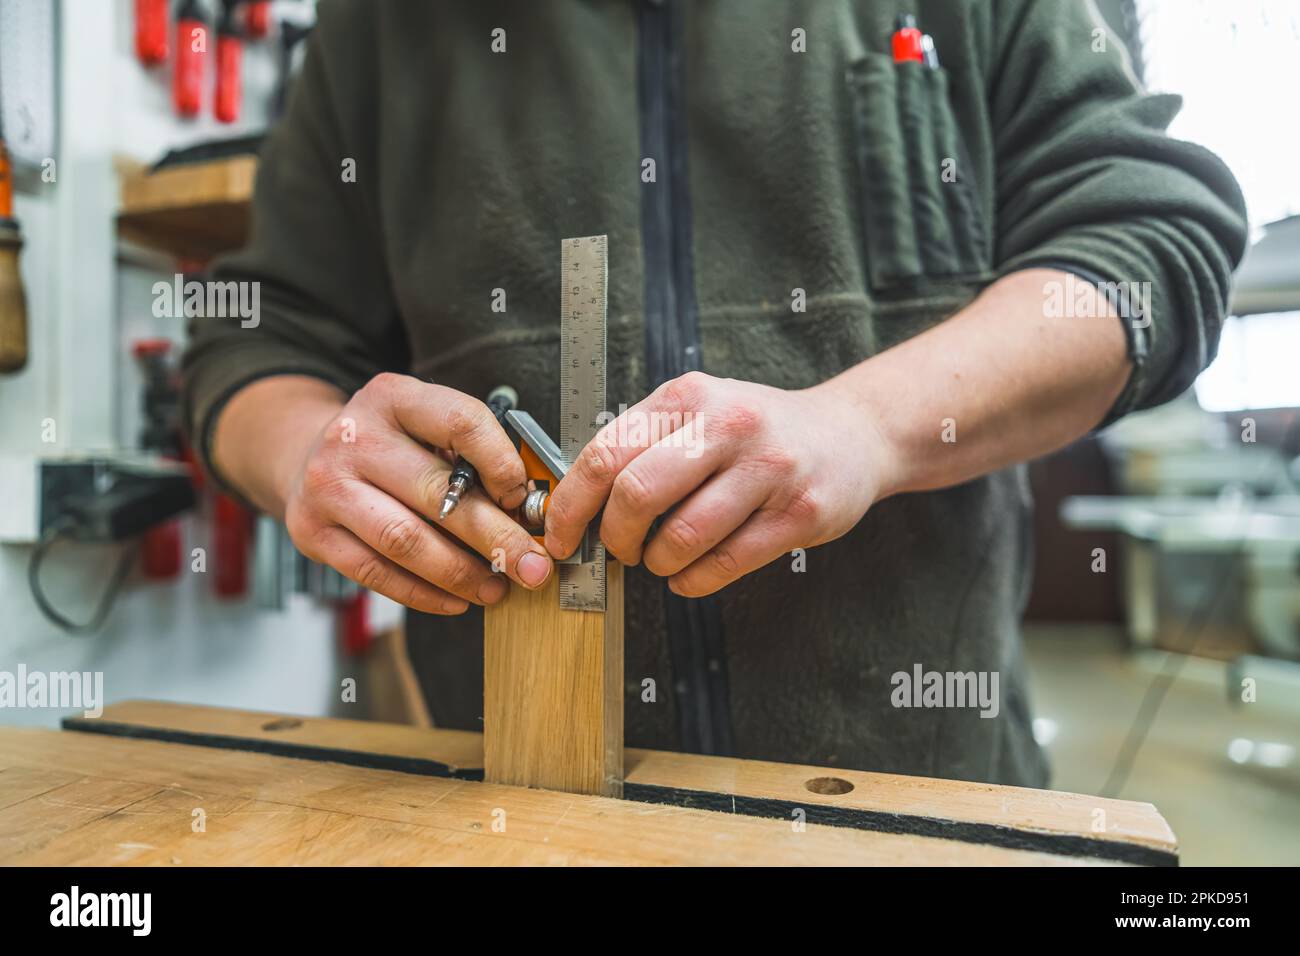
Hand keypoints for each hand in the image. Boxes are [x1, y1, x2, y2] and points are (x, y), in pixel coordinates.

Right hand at [282, 373, 553, 613]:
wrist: (308, 456)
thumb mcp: (425, 427)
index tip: (525, 500)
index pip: (460, 423)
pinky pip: (376, 573)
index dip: (502, 464)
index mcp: (393, 398)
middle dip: (495, 537)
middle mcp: (355, 437)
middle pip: (437, 493)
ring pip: (404, 540)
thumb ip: (472, 458)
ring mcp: (327, 486)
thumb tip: (527, 514)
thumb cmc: (388, 446)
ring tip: (496, 588)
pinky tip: (457, 599)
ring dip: (460, 572)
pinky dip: (424, 593)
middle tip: (530, 565)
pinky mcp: (312, 532)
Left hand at [544, 371, 896, 596]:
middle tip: (619, 550)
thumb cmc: (757, 433)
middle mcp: (729, 424)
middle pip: (637, 494)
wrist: (850, 435)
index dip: (572, 505)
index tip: (561, 536)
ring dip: (658, 563)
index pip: (606, 453)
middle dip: (615, 538)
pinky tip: (690, 574)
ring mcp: (769, 469)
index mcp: (690, 396)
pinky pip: (724, 564)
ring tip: (662, 559)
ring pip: (681, 537)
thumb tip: (574, 505)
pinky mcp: (800, 513)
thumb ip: (641, 446)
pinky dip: (693, 581)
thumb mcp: (698, 414)